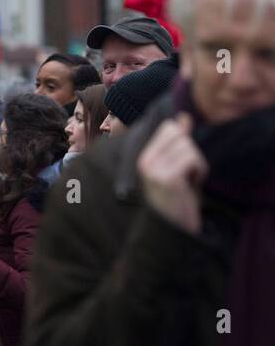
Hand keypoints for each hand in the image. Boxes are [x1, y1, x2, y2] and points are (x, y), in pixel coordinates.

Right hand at [137, 113, 207, 234]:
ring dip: (198, 165)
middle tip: (187, 174)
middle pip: (181, 135)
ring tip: (189, 181)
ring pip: (189, 147)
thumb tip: (184, 117)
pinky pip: (192, 159)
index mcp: (144, 157)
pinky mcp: (167, 178)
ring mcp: (154, 169)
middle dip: (192, 153)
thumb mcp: (177, 166)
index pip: (169, 128)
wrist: (171, 228)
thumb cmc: (178, 197)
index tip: (182, 164)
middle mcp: (145, 161)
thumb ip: (179, 141)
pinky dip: (199, 171)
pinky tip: (191, 185)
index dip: (185, 142)